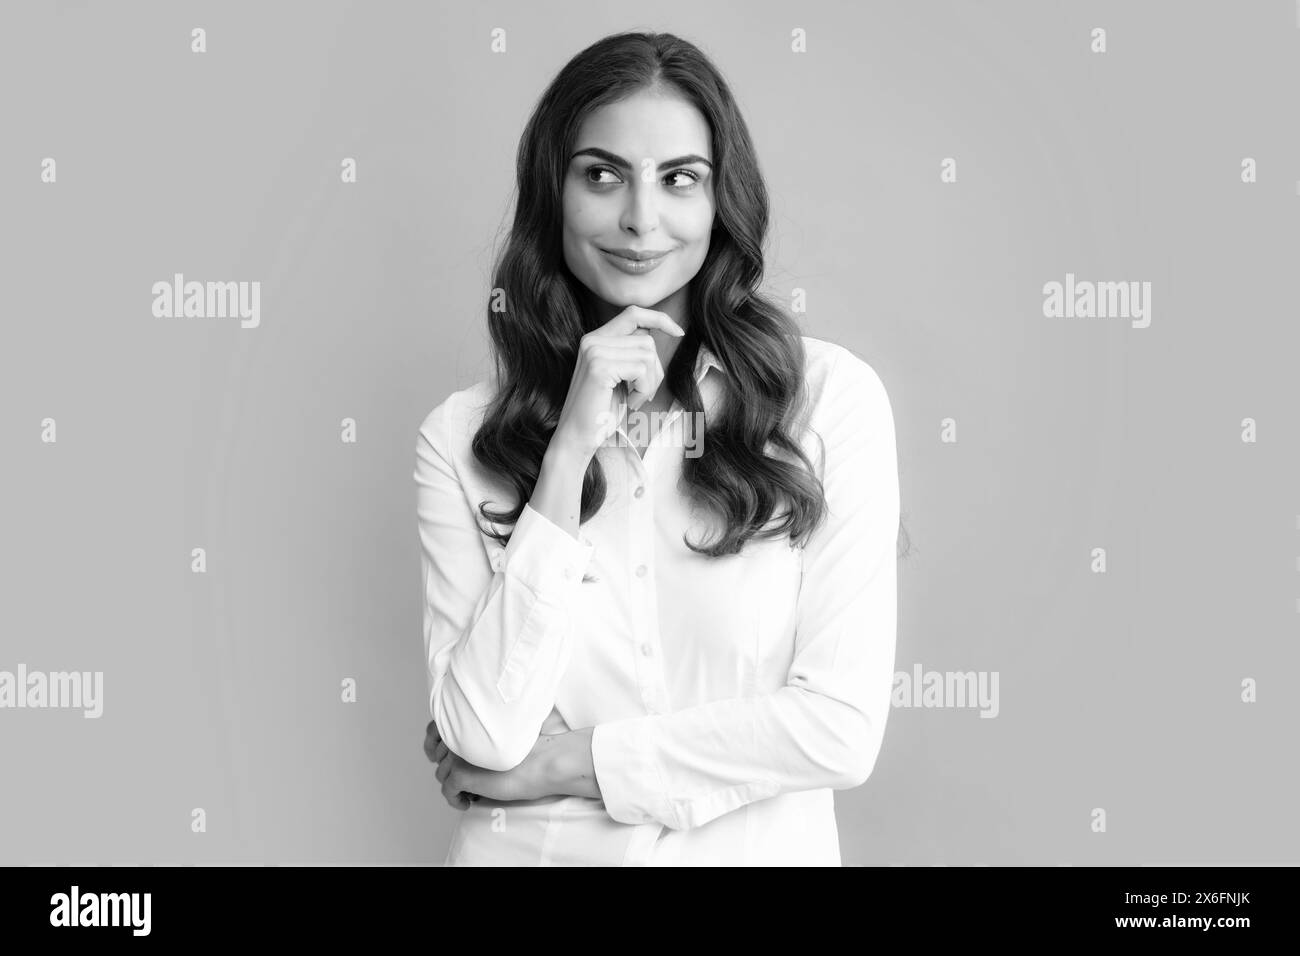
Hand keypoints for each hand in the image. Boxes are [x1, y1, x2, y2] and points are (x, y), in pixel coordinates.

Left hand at [423, 719, 550, 808]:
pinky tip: (468, 802)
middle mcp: (458, 736)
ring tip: (471, 791)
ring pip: (441, 774)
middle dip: (448, 768)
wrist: (542, 761)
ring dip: (453, 785)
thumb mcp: (500, 735)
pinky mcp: (461, 776)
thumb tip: (463, 752)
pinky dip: (456, 800)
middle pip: (438, 756)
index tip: (440, 756)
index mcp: (468, 722)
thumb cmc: (530, 750)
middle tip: (465, 778)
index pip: (433, 730)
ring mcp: (457, 756)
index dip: (434, 746)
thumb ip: (479, 735)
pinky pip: (448, 792)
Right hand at [552, 306, 684, 459]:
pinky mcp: (600, 367)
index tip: (679, 332)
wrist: (576, 437)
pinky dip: (643, 390)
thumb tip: (656, 332)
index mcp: (595, 339)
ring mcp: (594, 352)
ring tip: (634, 398)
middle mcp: (592, 340)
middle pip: (646, 340)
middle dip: (655, 369)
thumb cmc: (601, 411)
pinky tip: (630, 402)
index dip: (659, 319)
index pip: (633, 314)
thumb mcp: (619, 375)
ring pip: (647, 354)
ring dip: (650, 382)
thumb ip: (631, 352)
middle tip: (642, 393)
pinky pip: (642, 370)